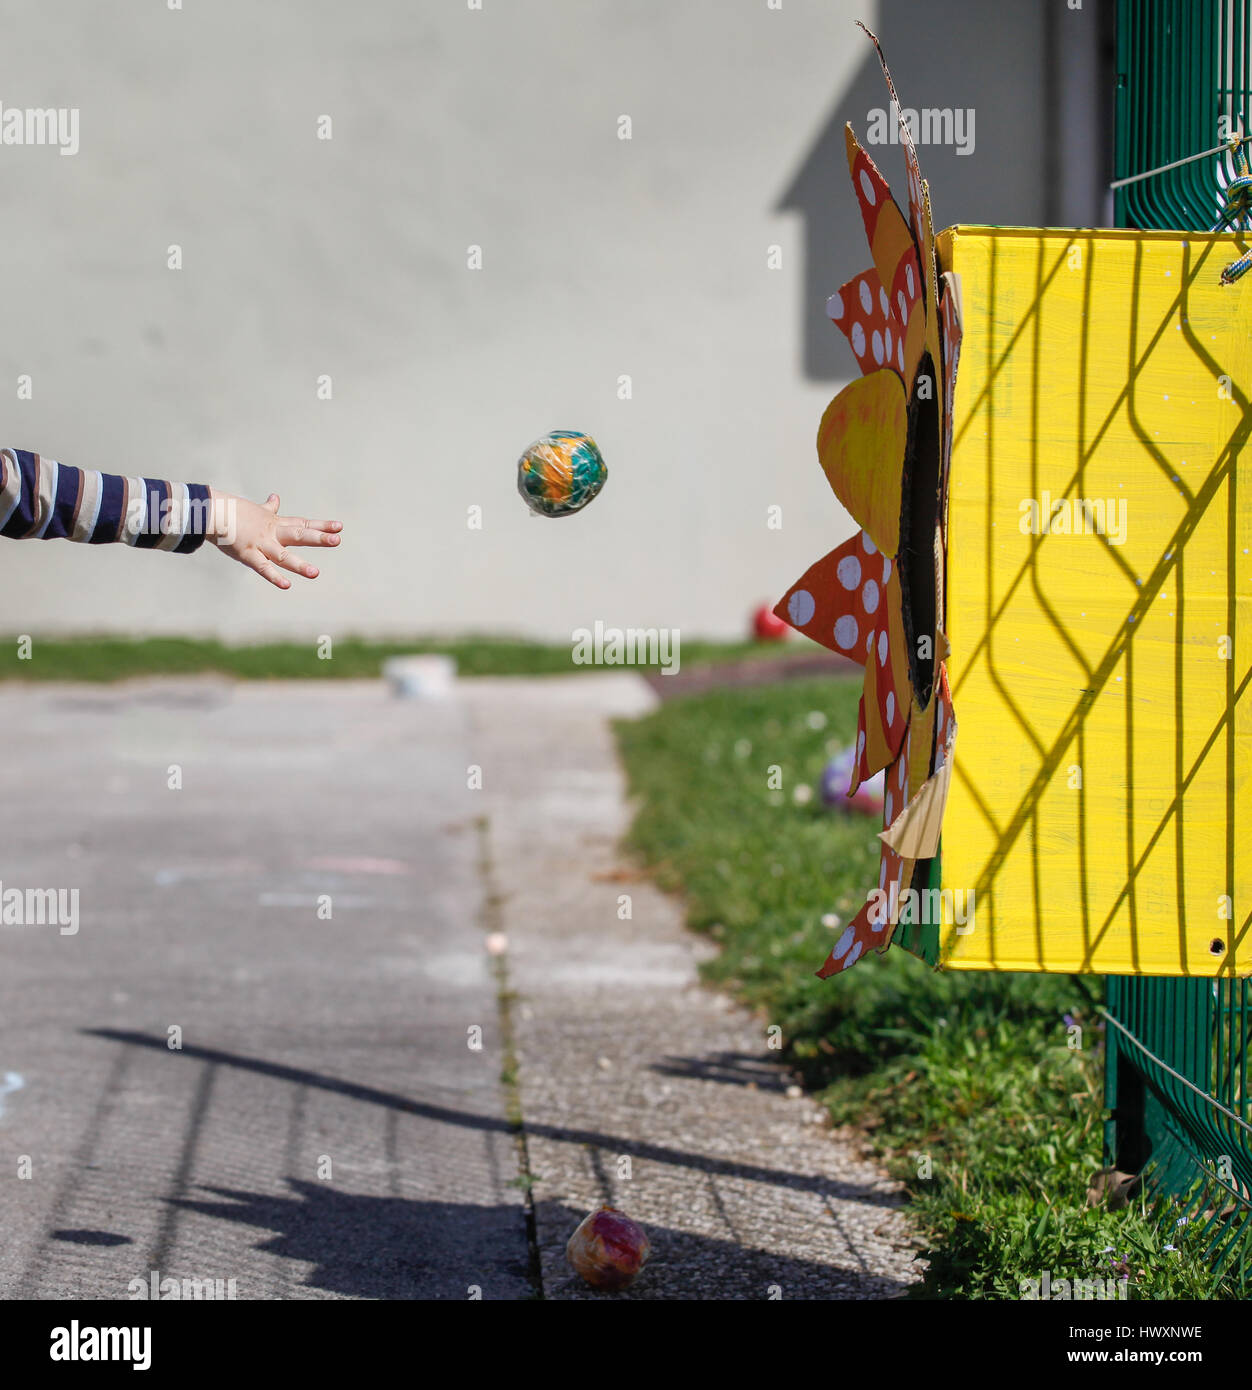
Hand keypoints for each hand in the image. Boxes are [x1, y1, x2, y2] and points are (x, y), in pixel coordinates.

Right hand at [207, 489, 341, 588]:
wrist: (211, 512)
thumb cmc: (233, 512)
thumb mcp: (256, 510)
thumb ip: (269, 508)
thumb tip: (276, 497)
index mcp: (275, 524)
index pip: (303, 524)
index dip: (321, 526)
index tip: (339, 527)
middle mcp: (272, 533)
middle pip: (299, 535)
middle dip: (318, 538)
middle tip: (337, 540)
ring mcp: (260, 544)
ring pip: (283, 556)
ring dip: (299, 565)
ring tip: (315, 573)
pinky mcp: (247, 554)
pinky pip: (262, 568)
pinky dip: (274, 576)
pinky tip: (287, 585)